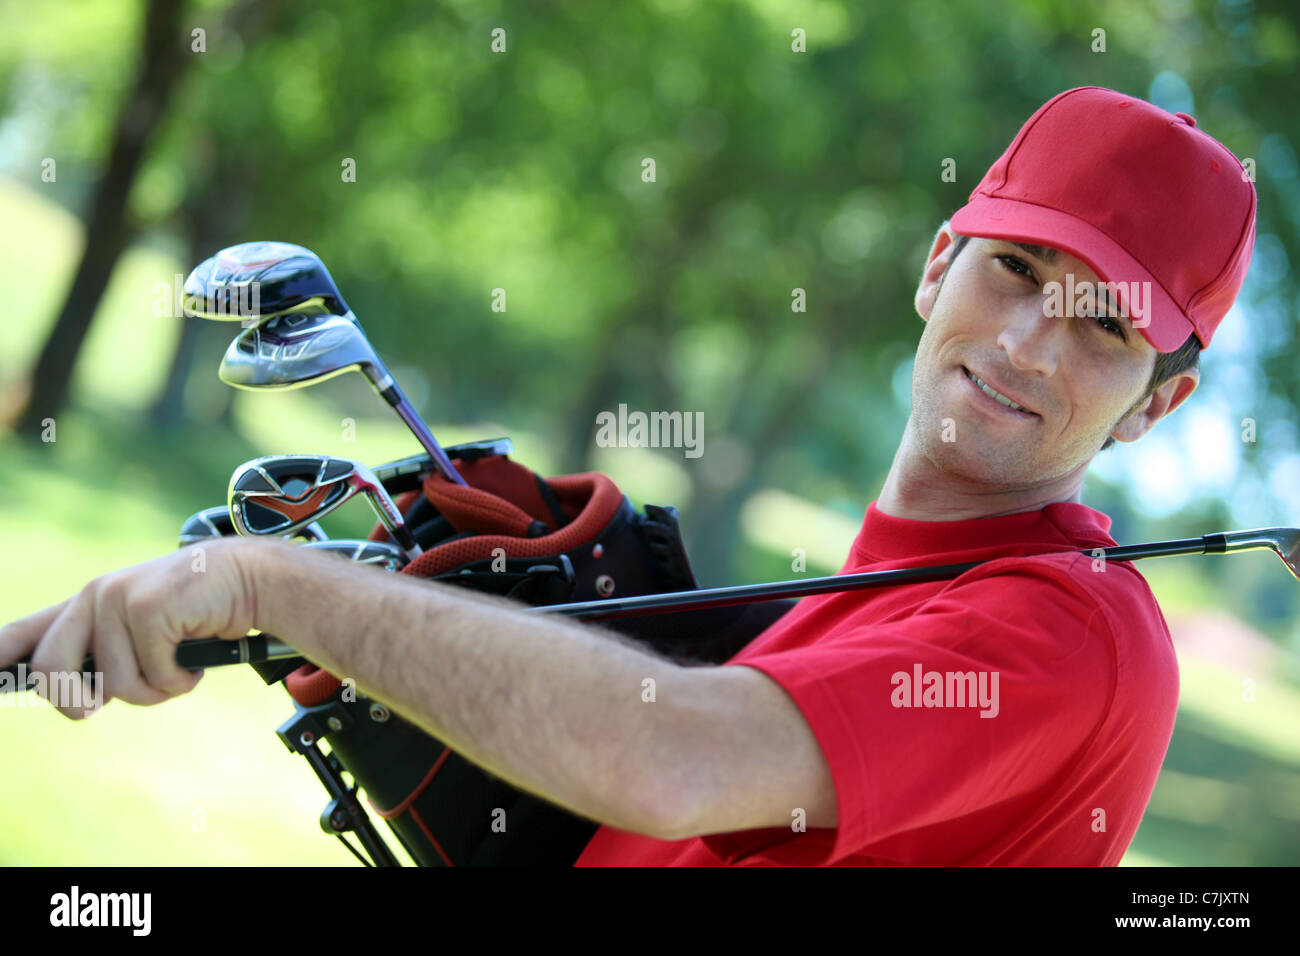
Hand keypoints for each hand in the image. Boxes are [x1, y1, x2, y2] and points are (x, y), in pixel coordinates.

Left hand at [0, 537, 262, 719]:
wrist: (251, 579)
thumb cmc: (201, 612)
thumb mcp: (146, 634)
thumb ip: (107, 658)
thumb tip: (75, 701)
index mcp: (86, 605)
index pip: (21, 634)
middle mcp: (93, 597)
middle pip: (51, 672)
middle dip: (77, 704)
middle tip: (98, 708)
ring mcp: (117, 599)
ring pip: (114, 684)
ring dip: (156, 690)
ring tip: (179, 667)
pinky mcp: (145, 607)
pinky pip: (153, 674)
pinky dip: (182, 679)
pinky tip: (197, 654)